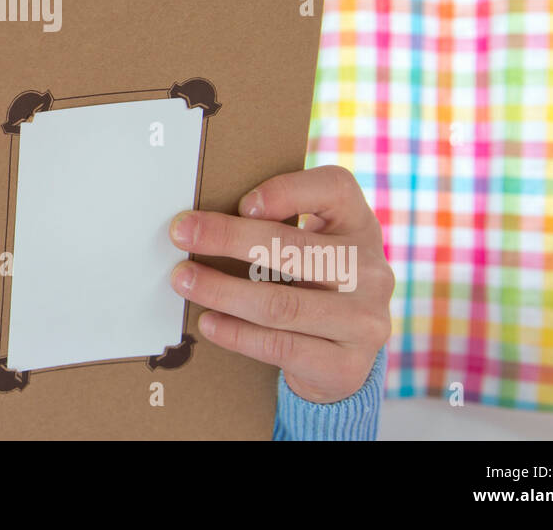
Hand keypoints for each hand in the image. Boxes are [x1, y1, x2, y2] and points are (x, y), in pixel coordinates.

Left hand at [167, 165, 393, 402]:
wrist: (341, 357)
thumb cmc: (312, 285)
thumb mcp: (307, 247)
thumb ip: (274, 225)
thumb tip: (202, 221)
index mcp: (360, 224)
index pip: (335, 188)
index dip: (287, 191)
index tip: (240, 202)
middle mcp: (371, 269)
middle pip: (293, 247)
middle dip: (228, 238)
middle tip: (181, 234)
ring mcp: (365, 320)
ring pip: (281, 303)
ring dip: (222, 290)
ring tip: (184, 281)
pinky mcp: (348, 365)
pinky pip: (281, 346)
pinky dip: (237, 334)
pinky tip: (208, 322)